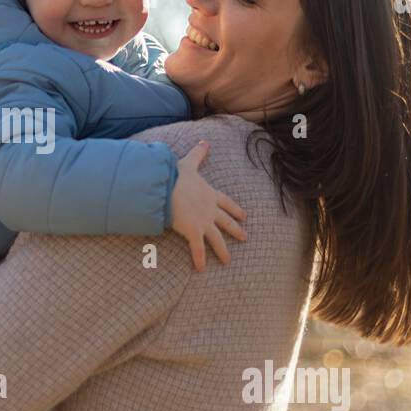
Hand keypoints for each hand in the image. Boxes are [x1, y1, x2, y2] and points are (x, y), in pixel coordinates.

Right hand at [168, 141, 247, 269]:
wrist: (166, 187)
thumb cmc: (175, 175)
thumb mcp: (189, 162)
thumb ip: (198, 154)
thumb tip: (205, 141)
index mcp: (210, 194)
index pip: (227, 203)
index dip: (235, 209)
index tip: (244, 216)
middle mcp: (210, 209)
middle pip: (226, 222)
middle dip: (235, 230)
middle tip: (244, 237)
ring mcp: (203, 222)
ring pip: (216, 239)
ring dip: (222, 251)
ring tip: (228, 261)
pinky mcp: (193, 231)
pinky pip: (198, 249)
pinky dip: (199, 259)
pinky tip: (201, 269)